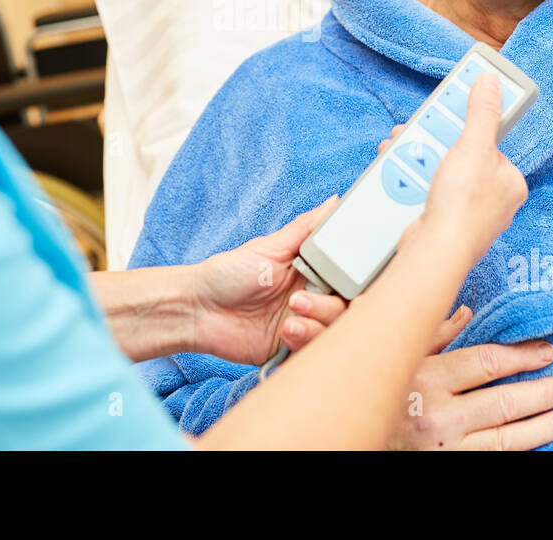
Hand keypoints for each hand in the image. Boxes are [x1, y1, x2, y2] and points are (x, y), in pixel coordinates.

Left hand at [189, 199, 348, 364]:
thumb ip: (306, 229)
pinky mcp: (292, 349)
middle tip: (300, 299)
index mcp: (313, 273)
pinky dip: (304, 341)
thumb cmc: (229, 273)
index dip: (354, 282)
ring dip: (315, 324)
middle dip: (330, 306)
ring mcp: (304, 325)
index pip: (348, 279)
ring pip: (333, 331)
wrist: (199, 308)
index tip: (347, 282)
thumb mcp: (269, 247)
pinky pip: (313, 351)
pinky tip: (284, 333)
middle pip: (347, 308)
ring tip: (289, 319)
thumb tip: (334, 201)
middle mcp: (313, 299)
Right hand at [388, 311, 552, 449]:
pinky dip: (517, 450)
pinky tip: (537, 444)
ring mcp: (444, 447)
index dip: (522, 357)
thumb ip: (432, 336)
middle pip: (503, 402)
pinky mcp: (447, 464)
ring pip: (504, 439)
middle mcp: (437, 414)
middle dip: (541, 393)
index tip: (545, 352)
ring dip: (539, 427)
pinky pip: (491, 458)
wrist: (348, 433)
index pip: (487, 363)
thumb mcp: (398, 356)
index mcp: (425, 376)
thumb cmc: (373, 391)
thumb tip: (466, 314)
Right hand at [403, 74, 527, 264]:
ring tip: (401, 151)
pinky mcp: (441, 223)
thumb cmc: (463, 206)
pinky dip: (410, 182)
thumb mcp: (474, 146)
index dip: (463, 127)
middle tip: (414, 133)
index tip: (444, 115)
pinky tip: (398, 175)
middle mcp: (492, 200)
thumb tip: (490, 82)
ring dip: (417, 160)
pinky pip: (425, 192)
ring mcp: (465, 214)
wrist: (434, 251)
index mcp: (510, 182)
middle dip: (432, 143)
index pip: (487, 143)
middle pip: (458, 156)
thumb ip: (482, 113)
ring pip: (438, 174)